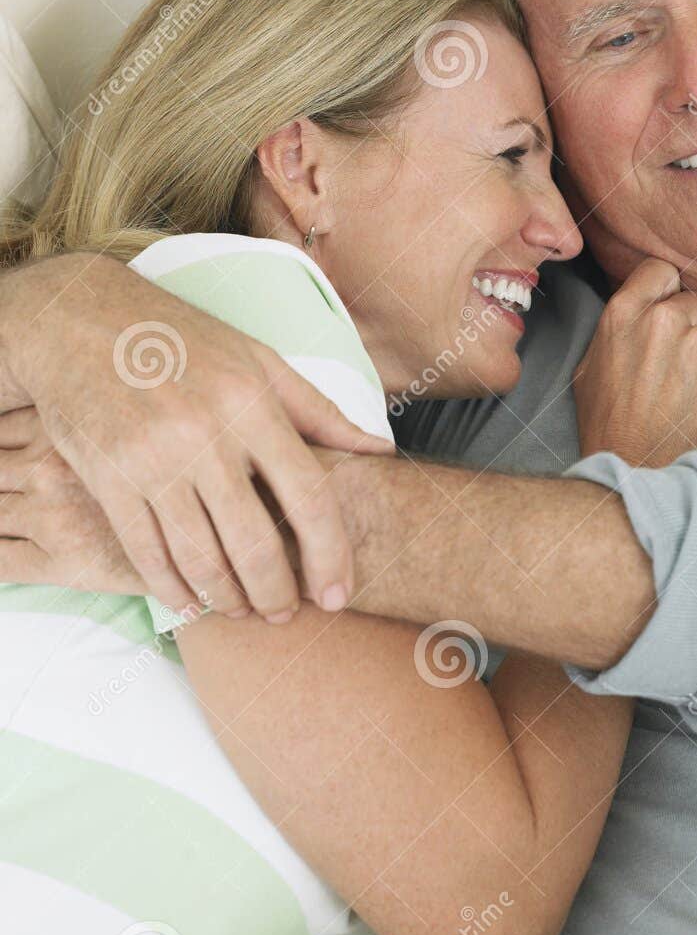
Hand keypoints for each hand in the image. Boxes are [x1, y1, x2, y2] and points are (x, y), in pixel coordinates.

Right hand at [3, 253, 393, 618]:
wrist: (78, 320)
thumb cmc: (184, 341)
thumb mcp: (260, 362)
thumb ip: (320, 414)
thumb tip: (380, 451)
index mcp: (252, 406)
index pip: (309, 497)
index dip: (330, 555)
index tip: (336, 595)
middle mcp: (204, 436)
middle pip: (255, 542)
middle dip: (277, 593)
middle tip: (286, 614)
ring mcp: (153, 460)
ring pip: (200, 558)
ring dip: (228, 600)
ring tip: (245, 611)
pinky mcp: (109, 479)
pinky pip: (147, 554)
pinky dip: (173, 591)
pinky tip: (193, 604)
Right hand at [573, 258, 696, 467]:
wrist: (642, 475)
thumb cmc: (610, 428)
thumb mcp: (591, 370)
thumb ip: (620, 329)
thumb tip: (642, 306)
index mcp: (623, 315)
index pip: (660, 271)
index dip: (666, 293)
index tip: (667, 312)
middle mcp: (663, 321)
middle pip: (696, 302)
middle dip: (691, 328)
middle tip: (675, 370)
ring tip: (688, 396)